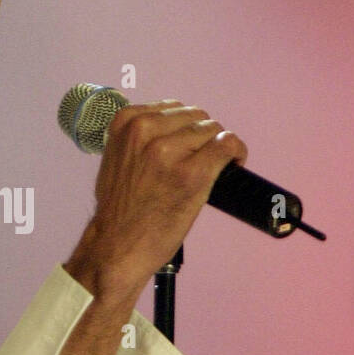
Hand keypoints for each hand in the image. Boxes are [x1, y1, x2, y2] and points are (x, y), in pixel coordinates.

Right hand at [65, 101, 247, 302]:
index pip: (172, 108)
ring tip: (214, 166)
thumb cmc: (118, 210)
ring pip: (213, 129)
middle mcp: (147, 131)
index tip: (189, 144)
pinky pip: (227, 144)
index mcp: (127, 122)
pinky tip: (234, 164)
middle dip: (202, 136)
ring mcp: (170, 151)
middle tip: (201, 160)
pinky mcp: (193, 172)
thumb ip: (140, 139)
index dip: (186, 127)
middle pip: (196, 117)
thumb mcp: (116, 158)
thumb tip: (174, 131)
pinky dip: (236, 152)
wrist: (116, 246)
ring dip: (218, 146)